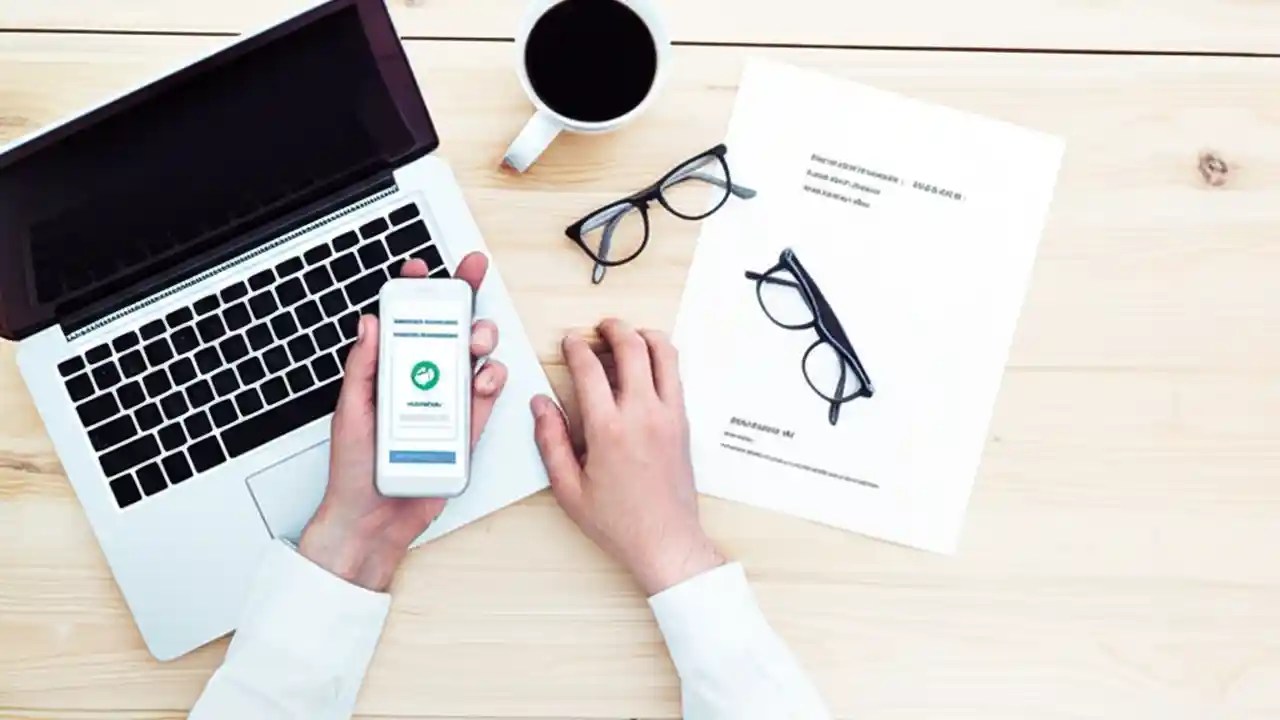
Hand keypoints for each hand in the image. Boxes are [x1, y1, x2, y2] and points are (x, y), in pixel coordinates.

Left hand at [299, 253, 507, 591]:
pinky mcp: (466, 430)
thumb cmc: (353, 470)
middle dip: (463, 302)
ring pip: (473, 358)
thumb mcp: (349, 411)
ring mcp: (447, 404)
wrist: (371, 520)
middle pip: (449, 331)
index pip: (407, 323)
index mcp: (390, 372)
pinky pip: (485, 398)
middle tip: (466, 287)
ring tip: (474, 342)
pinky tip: (484, 378)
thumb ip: (362, 367)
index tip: (422, 267)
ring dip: (480, 340)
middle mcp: (421, 382)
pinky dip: (490, 382)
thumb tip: (369, 324)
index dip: (418, 292)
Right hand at [531, 319, 724, 595]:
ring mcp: (669, 415)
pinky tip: (646, 366)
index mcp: (609, 429)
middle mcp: (643, 414)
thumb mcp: (569, 489)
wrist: (666, 540)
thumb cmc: (620, 522)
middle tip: (600, 328)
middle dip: (613, 328)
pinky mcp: (683, 422)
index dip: (575, 347)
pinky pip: (675, 375)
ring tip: (628, 336)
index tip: (569, 342)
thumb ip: (551, 441)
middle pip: (633, 346)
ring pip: (665, 353)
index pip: (589, 368)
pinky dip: (661, 359)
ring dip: (645, 335)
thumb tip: (540, 406)